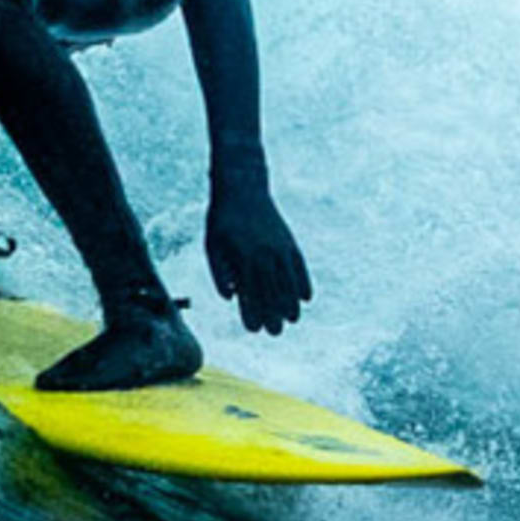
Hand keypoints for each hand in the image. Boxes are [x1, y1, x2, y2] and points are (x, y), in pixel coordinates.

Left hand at [203, 171, 309, 336]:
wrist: (242, 187)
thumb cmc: (222, 219)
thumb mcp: (213, 244)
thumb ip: (219, 271)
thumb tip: (229, 297)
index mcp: (243, 257)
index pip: (249, 292)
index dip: (252, 312)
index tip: (254, 330)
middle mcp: (264, 254)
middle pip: (271, 291)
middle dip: (273, 314)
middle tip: (275, 333)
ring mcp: (279, 247)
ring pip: (288, 281)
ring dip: (291, 302)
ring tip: (293, 320)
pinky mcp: (289, 241)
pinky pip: (299, 266)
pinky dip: (303, 282)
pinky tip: (306, 298)